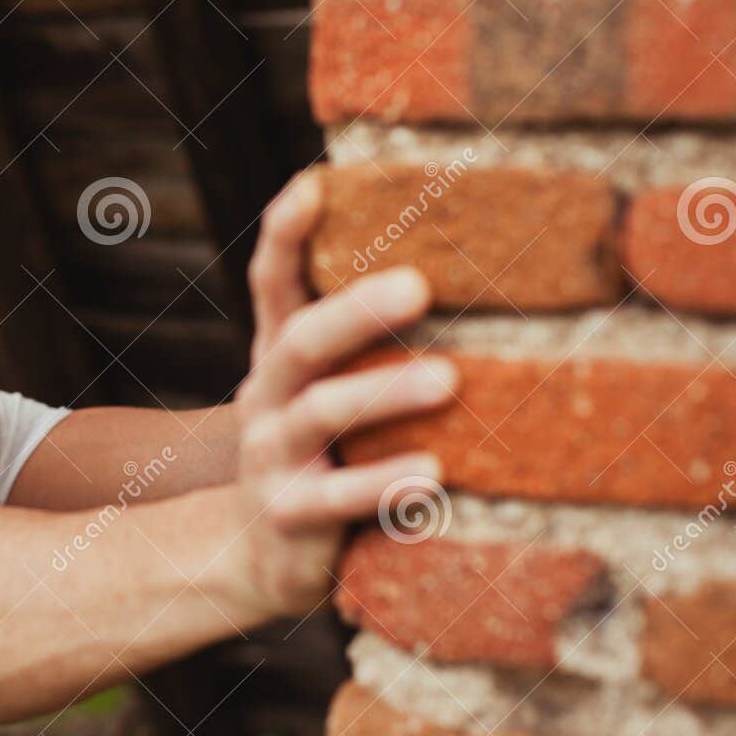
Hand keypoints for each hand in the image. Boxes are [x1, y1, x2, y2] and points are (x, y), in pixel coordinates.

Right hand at [226, 170, 456, 619]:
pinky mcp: (287, 515)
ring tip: (447, 379)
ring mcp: (270, 455)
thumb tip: (476, 266)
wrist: (259, 551)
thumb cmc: (325, 453)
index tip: (316, 184)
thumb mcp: (328, 388)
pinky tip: (430, 475)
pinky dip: (380, 484)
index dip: (287, 233)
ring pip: (318, 413)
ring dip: (382, 392)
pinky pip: (333, 499)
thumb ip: (367, 343)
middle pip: (300, 340)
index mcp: (280, 354)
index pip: (272, 281)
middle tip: (419, 284)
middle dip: (355, 310)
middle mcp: (266, 395)